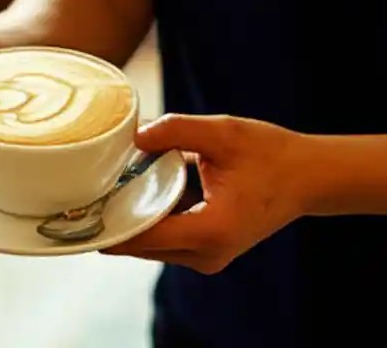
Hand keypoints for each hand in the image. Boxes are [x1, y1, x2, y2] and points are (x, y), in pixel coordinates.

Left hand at [103, 114, 313, 273]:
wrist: (308, 178)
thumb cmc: (271, 155)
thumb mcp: (222, 133)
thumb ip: (176, 130)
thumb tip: (133, 135)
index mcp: (211, 230)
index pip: (143, 237)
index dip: (107, 222)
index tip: (78, 205)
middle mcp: (207, 254)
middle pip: (139, 244)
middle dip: (112, 218)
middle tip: (82, 187)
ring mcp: (207, 257)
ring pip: (149, 244)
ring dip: (130, 217)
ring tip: (104, 184)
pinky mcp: (206, 251)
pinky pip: (164, 238)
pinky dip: (148, 217)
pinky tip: (133, 188)